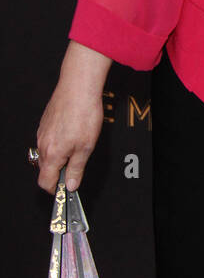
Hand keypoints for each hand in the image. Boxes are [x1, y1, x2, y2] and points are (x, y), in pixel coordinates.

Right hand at [33, 42, 111, 194]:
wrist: (78, 86)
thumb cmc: (83, 113)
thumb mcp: (86, 147)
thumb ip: (76, 169)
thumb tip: (70, 184)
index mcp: (52, 154)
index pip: (45, 182)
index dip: (55, 190)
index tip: (65, 190)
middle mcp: (43, 144)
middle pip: (46, 168)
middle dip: (59, 172)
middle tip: (76, 169)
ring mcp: (43, 132)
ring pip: (48, 153)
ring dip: (60, 156)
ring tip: (78, 147)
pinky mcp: (46, 122)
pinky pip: (49, 139)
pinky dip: (59, 143)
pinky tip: (73, 134)